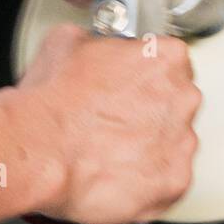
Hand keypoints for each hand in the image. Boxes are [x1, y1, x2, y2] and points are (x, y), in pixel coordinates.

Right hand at [15, 23, 201, 223]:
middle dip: (149, 113)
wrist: (38, 151)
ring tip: (111, 151)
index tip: (128, 87)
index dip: (143, 77)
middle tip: (114, 121)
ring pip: (174, 143)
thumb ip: (99, 42)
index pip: (170, 62)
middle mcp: (184, 99)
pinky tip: (118, 174)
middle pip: (177, 104)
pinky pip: (169, 180)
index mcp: (166, 58)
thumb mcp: (67, 42)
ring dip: (149, 147)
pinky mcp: (175, 181)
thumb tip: (95, 46)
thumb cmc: (51, 103)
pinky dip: (147, 181)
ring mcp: (183, 142)